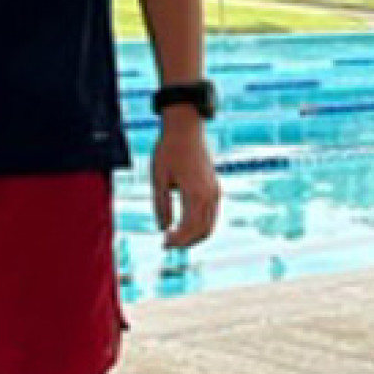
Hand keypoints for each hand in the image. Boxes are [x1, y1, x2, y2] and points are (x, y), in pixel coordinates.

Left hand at [151, 117, 220, 248]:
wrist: (185, 130)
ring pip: (210, 224)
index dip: (177, 241)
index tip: (163, 244)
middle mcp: (210, 195)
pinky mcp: (214, 187)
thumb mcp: (159, 179)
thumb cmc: (168, 151)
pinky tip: (184, 224)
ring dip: (194, 235)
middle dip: (186, 242)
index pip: (190, 228)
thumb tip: (163, 228)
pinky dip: (200, 225)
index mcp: (195, 193)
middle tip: (167, 243)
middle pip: (203, 231)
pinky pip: (211, 214)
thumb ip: (162, 205)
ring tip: (174, 237)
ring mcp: (214, 191)